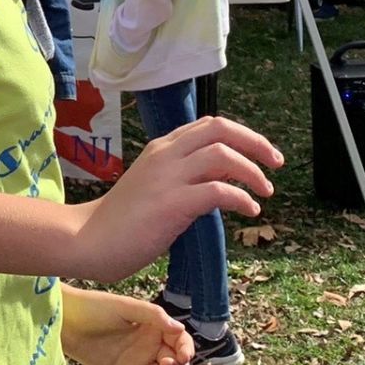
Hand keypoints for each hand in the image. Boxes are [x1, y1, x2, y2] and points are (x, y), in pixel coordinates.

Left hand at [60, 287, 192, 364]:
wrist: (65, 321)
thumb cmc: (93, 307)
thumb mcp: (125, 307)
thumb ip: (153, 316)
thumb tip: (180, 328)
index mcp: (154, 326)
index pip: (180, 340)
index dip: (186, 349)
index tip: (183, 356)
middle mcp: (149, 344)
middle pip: (176, 363)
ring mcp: (137, 361)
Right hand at [69, 117, 280, 283]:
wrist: (88, 240)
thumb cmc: (120, 220)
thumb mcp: (154, 186)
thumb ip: (184, 178)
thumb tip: (222, 183)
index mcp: (162, 148)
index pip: (210, 125)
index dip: (243, 135)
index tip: (262, 153)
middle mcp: (166, 154)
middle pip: (221, 129)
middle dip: (256, 143)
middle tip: (276, 163)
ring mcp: (168, 177)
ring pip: (223, 155)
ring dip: (253, 171)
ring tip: (265, 192)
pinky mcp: (171, 204)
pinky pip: (218, 191)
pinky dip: (241, 198)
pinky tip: (249, 210)